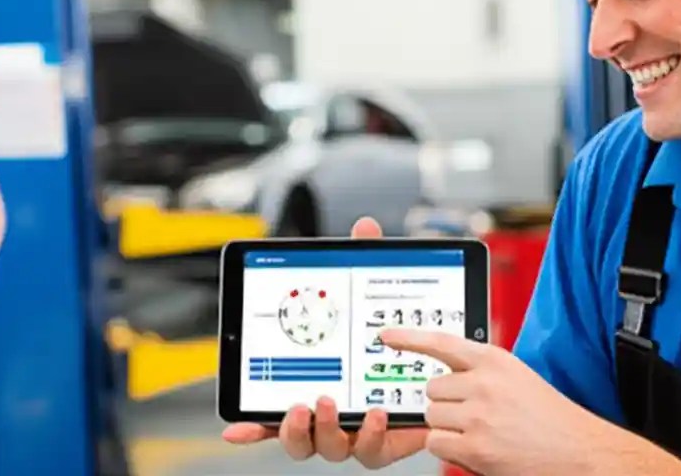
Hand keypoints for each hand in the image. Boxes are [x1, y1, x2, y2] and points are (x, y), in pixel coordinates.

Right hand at [221, 217, 428, 468]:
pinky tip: (371, 419)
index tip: (233, 427)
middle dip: (293, 425)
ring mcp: (358, 430)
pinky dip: (368, 439)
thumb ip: (365, 264)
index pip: (278, 412)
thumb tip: (364, 229)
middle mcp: (332, 415)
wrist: (447, 363)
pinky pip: (372, 451)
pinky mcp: (389, 437)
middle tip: (301, 402)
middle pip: (300, 437)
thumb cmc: (400, 331)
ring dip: (325, 429)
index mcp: (317, 387)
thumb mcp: (376, 295)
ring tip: (331, 403)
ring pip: (331, 447)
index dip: (253, 426)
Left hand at [381, 329, 680, 475]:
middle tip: (471, 415)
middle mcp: (484, 382)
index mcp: (495, 359)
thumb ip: (482, 372)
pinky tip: (477, 449)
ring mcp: (478, 414)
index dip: (409, 338)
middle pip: (431, 388)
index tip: (384, 336)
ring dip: (447, 428)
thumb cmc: (549, 417)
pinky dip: (449, 449)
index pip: (442, 342)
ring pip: (431, 416)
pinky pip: (436, 443)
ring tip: (481, 433)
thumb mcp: (517, 377)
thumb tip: (445, 378)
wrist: (579, 450)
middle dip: (443, 404)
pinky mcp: (476, 445)